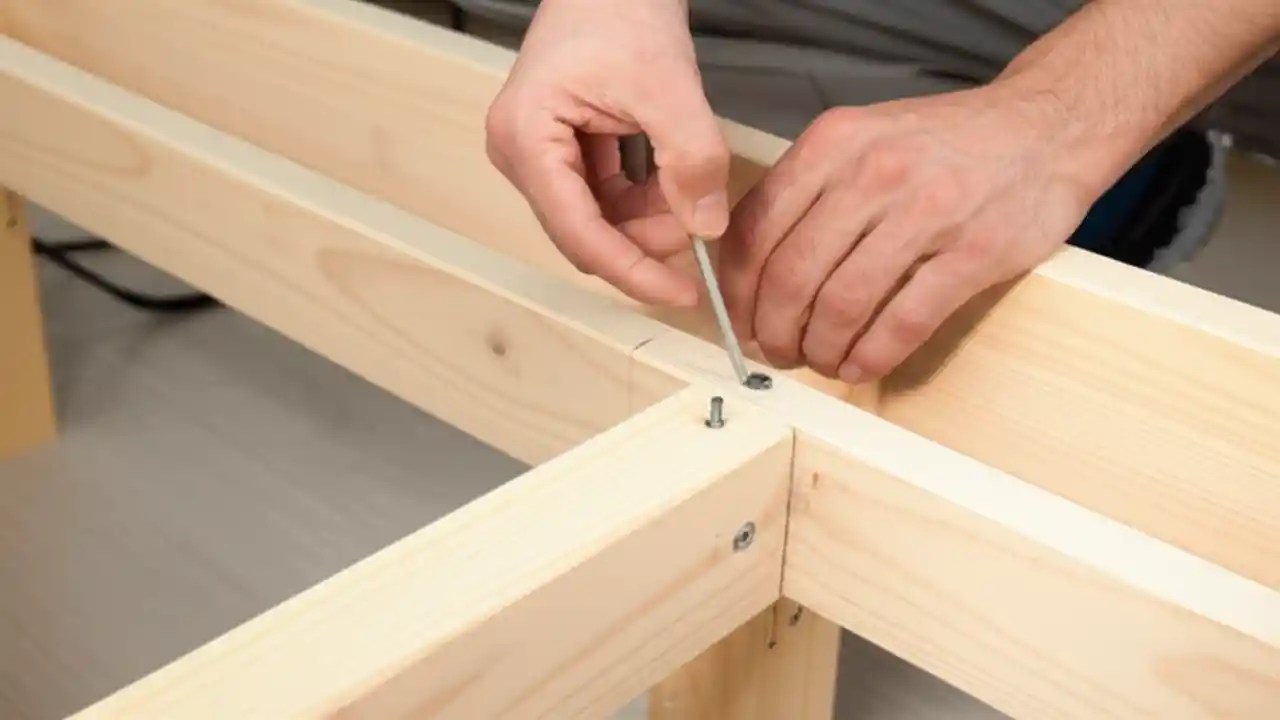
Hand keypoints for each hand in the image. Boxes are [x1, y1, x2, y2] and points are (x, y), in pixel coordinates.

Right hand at [485, 0, 728, 306]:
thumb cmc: (623, 10)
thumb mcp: (668, 85)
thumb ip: (691, 157)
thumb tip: (706, 229)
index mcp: (526, 140)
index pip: (578, 232)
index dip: (632, 271)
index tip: (683, 293)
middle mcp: (520, 156)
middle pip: (585, 233)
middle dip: (645, 242)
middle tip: (701, 228)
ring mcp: (538, 157)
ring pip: (598, 221)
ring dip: (648, 222)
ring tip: (693, 195)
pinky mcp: (561, 154)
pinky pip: (604, 199)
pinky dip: (644, 201)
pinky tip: (675, 185)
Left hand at [719, 85, 1106, 383]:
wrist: (1047, 126)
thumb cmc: (944, 144)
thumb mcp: (862, 139)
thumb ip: (807, 190)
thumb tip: (749, 266)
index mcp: (833, 144)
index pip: (756, 229)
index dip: (737, 291)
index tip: (738, 321)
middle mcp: (873, 172)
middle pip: (791, 274)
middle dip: (773, 330)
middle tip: (776, 351)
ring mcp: (927, 212)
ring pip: (842, 304)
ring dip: (820, 349)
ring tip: (821, 362)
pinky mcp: (975, 252)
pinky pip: (903, 321)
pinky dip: (871, 355)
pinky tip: (862, 367)